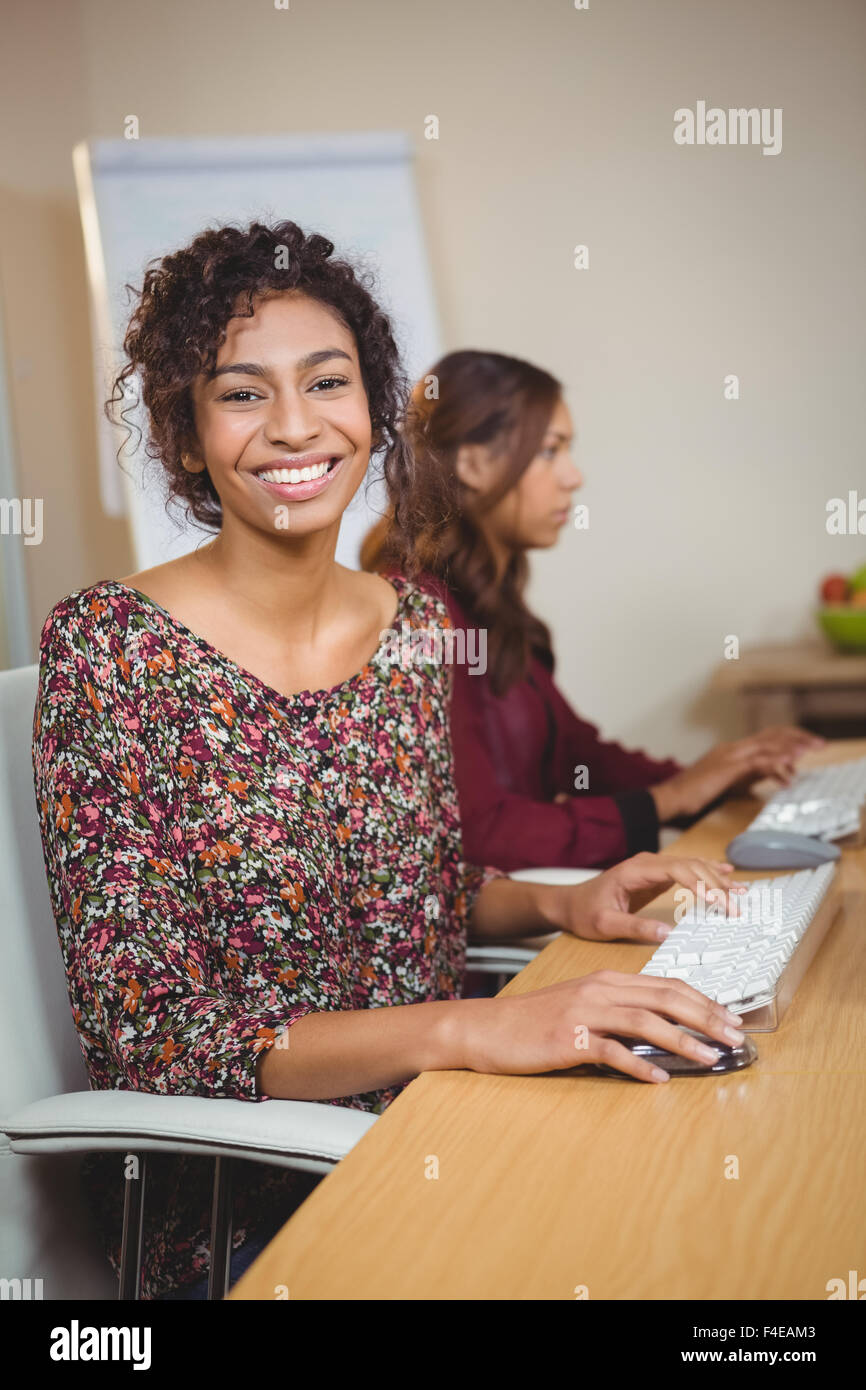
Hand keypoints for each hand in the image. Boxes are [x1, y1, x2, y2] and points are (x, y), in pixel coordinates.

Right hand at [453, 971, 746, 1082]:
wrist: (485, 1027)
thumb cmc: (534, 1021)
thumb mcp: (580, 1003)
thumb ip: (618, 1009)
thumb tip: (663, 1027)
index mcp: (606, 979)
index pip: (667, 985)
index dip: (704, 1002)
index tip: (731, 1020)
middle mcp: (599, 989)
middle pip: (665, 998)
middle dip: (707, 1018)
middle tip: (736, 1037)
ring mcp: (583, 1013)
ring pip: (645, 1021)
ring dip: (684, 1041)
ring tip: (710, 1059)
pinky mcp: (567, 1040)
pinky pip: (610, 1052)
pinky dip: (638, 1066)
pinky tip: (658, 1079)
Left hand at [542, 851, 746, 944]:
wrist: (570, 903)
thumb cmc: (584, 913)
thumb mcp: (604, 925)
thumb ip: (634, 927)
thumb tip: (667, 933)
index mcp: (635, 871)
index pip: (677, 871)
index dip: (701, 885)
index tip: (719, 903)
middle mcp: (647, 863)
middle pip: (691, 866)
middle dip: (716, 885)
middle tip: (737, 907)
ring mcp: (653, 866)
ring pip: (693, 866)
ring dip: (718, 878)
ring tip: (742, 891)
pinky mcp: (656, 874)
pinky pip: (687, 870)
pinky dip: (709, 874)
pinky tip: (727, 874)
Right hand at [650, 726, 823, 821]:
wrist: (670, 799)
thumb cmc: (693, 796)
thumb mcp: (727, 783)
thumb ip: (748, 777)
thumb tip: (770, 775)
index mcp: (732, 750)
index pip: (767, 738)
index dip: (789, 739)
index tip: (806, 748)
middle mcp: (733, 748)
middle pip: (772, 735)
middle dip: (798, 737)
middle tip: (819, 744)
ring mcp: (729, 756)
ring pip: (767, 745)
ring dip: (791, 747)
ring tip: (810, 752)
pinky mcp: (727, 768)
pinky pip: (756, 761)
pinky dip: (775, 762)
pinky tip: (788, 766)